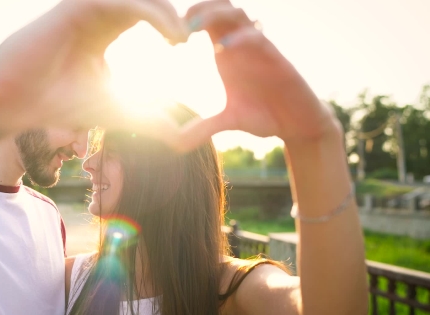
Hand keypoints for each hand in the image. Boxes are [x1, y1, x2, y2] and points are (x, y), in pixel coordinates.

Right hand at [0, 0, 188, 143]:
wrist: (11, 104)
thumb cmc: (56, 104)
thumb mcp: (116, 111)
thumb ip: (149, 120)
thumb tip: (184, 139)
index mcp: (102, 29)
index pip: (145, 14)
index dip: (168, 26)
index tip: (182, 48)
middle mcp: (96, 13)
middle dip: (171, 15)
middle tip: (187, 39)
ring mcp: (84, 7)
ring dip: (164, 12)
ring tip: (179, 39)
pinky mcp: (75, 6)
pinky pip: (121, 0)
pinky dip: (149, 13)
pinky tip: (166, 34)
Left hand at [178, 0, 339, 150]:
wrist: (299, 125)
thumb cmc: (266, 115)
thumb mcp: (229, 121)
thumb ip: (203, 128)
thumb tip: (176, 145)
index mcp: (227, 52)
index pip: (206, 19)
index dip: (186, 21)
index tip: (171, 40)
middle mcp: (241, 45)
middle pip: (220, 6)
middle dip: (198, 8)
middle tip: (180, 25)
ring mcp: (259, 49)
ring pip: (238, 13)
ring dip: (214, 15)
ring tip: (192, 28)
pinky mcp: (276, 59)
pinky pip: (258, 37)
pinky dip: (239, 38)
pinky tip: (221, 50)